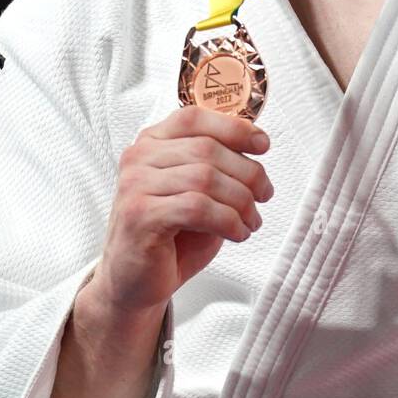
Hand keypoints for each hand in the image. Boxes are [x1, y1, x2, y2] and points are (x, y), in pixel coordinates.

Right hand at [89, 105, 272, 316]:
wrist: (134, 280)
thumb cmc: (169, 235)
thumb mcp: (195, 191)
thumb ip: (215, 164)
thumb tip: (256, 143)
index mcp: (152, 142)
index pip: (195, 117)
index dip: (234, 128)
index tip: (263, 144)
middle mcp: (139, 158)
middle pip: (207, 149)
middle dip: (248, 173)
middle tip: (264, 194)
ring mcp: (135, 185)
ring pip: (206, 179)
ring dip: (241, 202)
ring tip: (250, 220)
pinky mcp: (140, 216)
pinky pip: (197, 209)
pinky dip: (227, 221)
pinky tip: (237, 233)